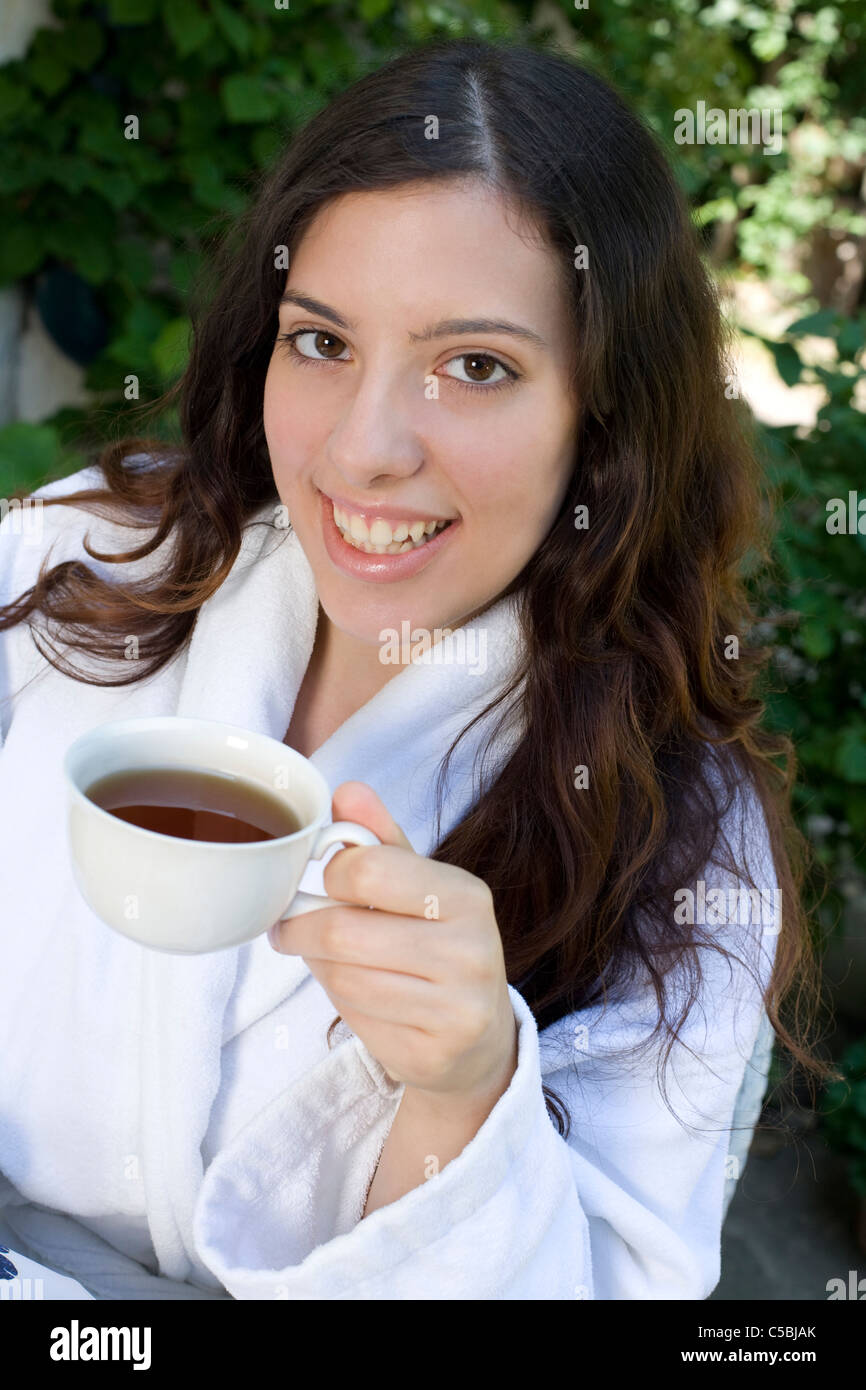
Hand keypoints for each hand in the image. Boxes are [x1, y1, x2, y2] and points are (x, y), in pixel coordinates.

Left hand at [268, 781, 517, 1103]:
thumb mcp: (418, 885)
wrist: (478, 1038)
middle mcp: (470, 950)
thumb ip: (380, 839)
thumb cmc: (438, 944)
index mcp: (467, 896)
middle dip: (302, 927)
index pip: (370, 870)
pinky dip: (340, 1002)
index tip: (327, 881)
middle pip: (342, 931)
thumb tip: (347, 790)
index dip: (333, 875)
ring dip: (319, 965)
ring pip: (341, 976)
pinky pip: (354, 1017)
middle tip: (290, 925)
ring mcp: (455, 1007)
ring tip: (328, 957)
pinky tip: (357, 994)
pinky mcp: (430, 1052)